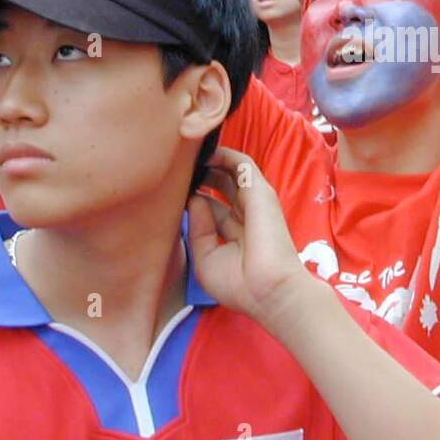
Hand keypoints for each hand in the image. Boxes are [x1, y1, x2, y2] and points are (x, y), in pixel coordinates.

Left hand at [186, 148, 322, 333]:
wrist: (267, 290)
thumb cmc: (239, 283)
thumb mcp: (205, 258)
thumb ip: (198, 228)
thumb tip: (194, 199)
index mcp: (233, 233)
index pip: (211, 206)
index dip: (193, 196)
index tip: (172, 187)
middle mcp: (244, 215)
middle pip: (221, 186)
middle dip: (201, 175)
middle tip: (178, 165)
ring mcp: (254, 202)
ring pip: (232, 171)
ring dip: (211, 160)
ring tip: (187, 150)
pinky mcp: (260, 191)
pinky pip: (242, 164)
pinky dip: (224, 154)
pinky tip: (203, 149)